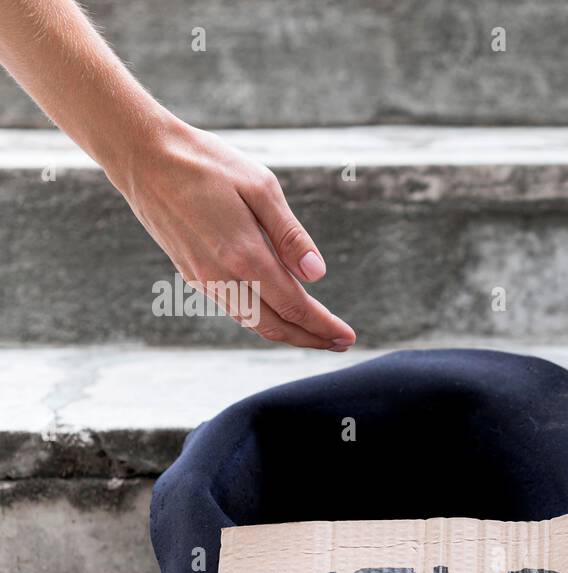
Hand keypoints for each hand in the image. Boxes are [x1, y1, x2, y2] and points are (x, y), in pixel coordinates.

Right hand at [107, 121, 355, 349]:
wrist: (143, 156)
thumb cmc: (207, 164)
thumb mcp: (260, 186)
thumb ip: (290, 235)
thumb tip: (317, 275)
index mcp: (245, 255)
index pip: (294, 306)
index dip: (323, 326)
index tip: (348, 336)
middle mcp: (222, 275)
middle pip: (275, 326)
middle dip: (311, 339)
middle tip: (340, 344)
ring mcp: (203, 278)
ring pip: (253, 323)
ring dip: (287, 335)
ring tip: (315, 336)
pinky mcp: (191, 273)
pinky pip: (234, 310)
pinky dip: (261, 321)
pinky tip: (277, 316)